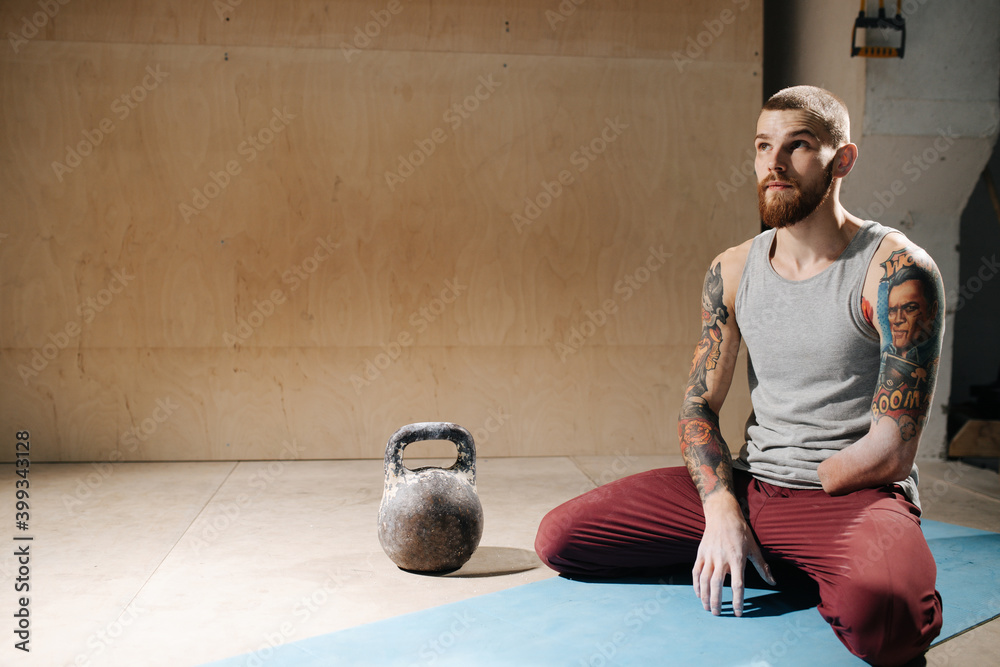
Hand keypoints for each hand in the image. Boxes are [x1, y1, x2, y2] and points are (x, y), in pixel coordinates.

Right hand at [693, 498, 774, 616]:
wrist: (722, 514)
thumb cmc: (741, 531)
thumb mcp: (754, 548)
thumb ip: (762, 567)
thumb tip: (773, 583)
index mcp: (737, 558)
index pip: (737, 585)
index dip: (738, 601)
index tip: (738, 613)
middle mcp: (722, 558)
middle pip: (717, 585)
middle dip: (717, 602)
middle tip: (718, 614)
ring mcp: (709, 556)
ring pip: (704, 580)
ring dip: (705, 596)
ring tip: (707, 608)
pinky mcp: (700, 553)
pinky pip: (696, 572)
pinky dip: (696, 585)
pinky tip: (699, 594)